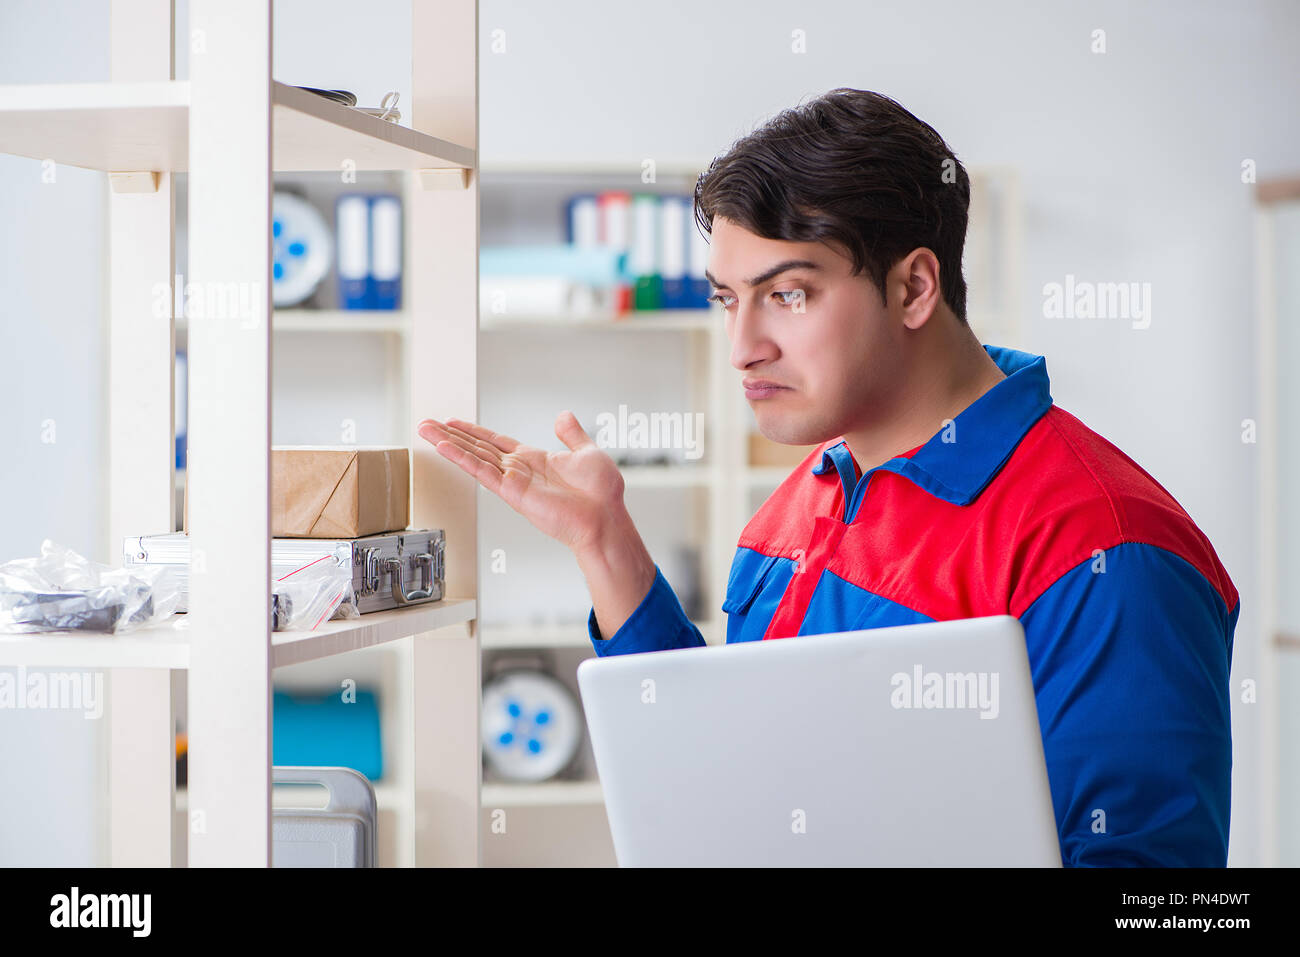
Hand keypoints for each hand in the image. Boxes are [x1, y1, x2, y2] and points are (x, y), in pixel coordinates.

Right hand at [417, 411, 627, 554]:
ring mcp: (514, 482)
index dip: (474, 431)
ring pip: (474, 457)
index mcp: (534, 460)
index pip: (496, 441)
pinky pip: (483, 472)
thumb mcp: (586, 451)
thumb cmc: (601, 493)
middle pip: (477, 447)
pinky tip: (444, 447)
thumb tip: (563, 415)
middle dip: (451, 435)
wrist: (605, 517)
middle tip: (426, 423)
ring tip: (425, 430)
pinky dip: (463, 459)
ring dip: (448, 443)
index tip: (454, 422)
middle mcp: (520, 471)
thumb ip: (571, 434)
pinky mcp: (512, 493)